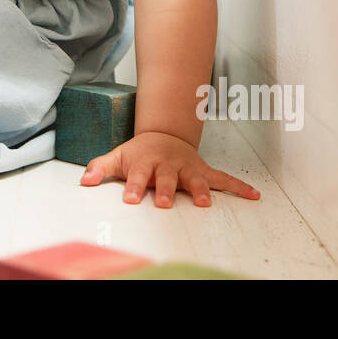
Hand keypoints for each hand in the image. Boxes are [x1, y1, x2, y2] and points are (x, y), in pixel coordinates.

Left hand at [79, 131, 260, 207]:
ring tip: (205, 202)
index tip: (129, 198)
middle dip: (165, 190)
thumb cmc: (139, 152)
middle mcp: (169, 165)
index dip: (132, 186)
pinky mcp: (204, 172)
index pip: (137, 175)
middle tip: (163, 203)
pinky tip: (254, 196)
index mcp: (146, 162)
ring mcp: (188, 168)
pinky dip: (240, 187)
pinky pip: (224, 179)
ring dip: (201, 190)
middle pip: (167, 179)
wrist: (165, 135)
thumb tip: (84, 180)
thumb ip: (100, 168)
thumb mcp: (117, 156)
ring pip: (196, 180)